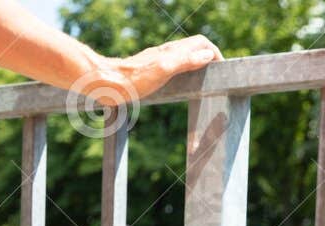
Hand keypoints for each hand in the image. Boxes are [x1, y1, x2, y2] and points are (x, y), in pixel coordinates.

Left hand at [103, 35, 221, 101]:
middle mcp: (165, 52)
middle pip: (193, 47)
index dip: (214, 52)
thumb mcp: (162, 71)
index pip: (201, 43)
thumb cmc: (131, 80)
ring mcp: (155, 60)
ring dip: (195, 62)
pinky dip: (181, 69)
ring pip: (181, 55)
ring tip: (201, 77)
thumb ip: (185, 61)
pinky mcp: (146, 69)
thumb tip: (207, 55)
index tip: (221, 67)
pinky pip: (170, 64)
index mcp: (171, 52)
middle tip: (214, 72)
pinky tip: (176, 82)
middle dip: (207, 55)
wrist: (104, 83)